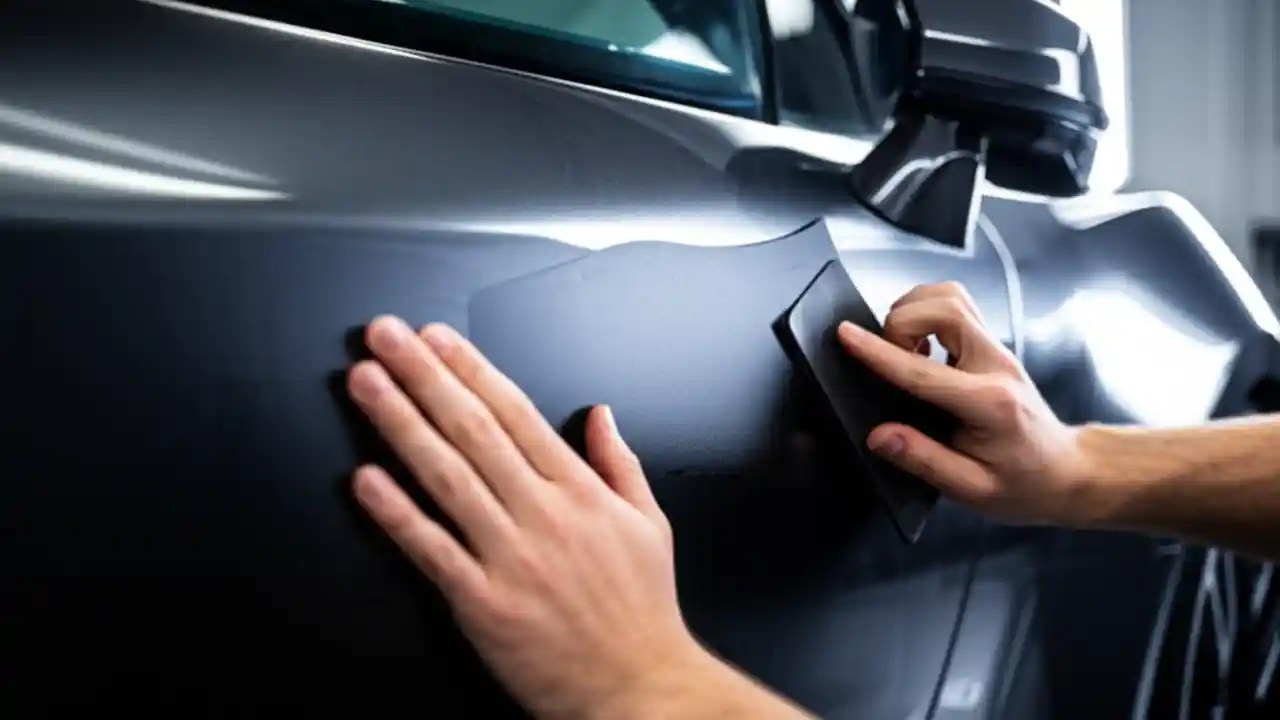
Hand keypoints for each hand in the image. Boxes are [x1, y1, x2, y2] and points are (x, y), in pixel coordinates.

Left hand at [346, 317, 700, 718]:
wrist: (639, 690)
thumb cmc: (641, 613)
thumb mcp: (650, 525)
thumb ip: (621, 462)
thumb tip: (601, 414)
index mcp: (581, 492)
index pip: (516, 413)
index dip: (470, 369)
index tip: (436, 338)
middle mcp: (543, 515)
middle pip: (473, 430)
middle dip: (424, 377)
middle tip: (386, 338)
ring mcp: (511, 558)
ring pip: (446, 476)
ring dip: (400, 424)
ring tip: (366, 384)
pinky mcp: (483, 604)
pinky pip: (432, 549)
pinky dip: (397, 513)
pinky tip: (365, 479)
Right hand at [838, 283, 1094, 525]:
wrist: (1066, 472)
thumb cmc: (1023, 485)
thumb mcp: (971, 489)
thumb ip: (923, 460)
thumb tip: (879, 436)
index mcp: (988, 405)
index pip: (921, 371)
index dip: (877, 352)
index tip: (846, 335)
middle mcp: (996, 366)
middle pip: (944, 308)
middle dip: (901, 322)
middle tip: (888, 357)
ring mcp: (997, 351)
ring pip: (951, 297)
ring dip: (915, 311)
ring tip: (902, 349)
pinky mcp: (992, 346)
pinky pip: (956, 307)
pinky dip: (927, 314)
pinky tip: (919, 348)